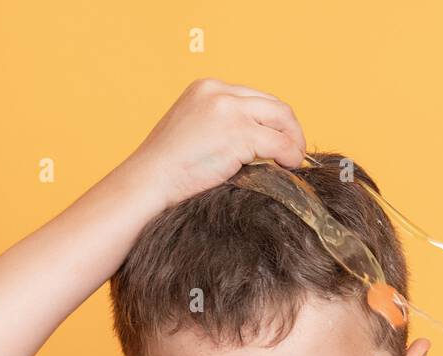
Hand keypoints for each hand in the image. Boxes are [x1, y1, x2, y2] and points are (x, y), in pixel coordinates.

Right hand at [130, 77, 307, 209]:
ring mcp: (230, 110)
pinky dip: (289, 156)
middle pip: (274, 105)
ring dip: (293, 142)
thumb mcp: (193, 130)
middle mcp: (219, 91)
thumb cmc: (167, 167)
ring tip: (293, 162)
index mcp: (207, 87)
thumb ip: (221, 125)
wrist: (148, 180)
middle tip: (294, 153)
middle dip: (289, 129)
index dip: (273, 121)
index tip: (280, 141)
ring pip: (282, 120)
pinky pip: (280, 144)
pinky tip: (287, 168)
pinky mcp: (239, 133)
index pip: (256, 98)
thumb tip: (258, 140)